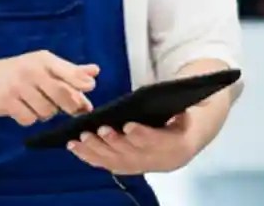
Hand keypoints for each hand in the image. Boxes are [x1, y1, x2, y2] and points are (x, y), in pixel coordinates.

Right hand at [0, 51, 97, 126]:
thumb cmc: (16, 73)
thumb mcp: (41, 66)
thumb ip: (69, 71)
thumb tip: (95, 72)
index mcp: (44, 59)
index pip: (73, 73)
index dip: (83, 85)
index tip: (87, 90)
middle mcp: (32, 70)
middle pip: (64, 96)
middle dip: (68, 106)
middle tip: (62, 106)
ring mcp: (19, 86)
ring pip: (47, 112)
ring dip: (44, 113)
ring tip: (34, 104)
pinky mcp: (8, 101)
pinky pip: (29, 119)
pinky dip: (28, 119)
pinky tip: (20, 109)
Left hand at [67, 111, 202, 174]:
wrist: (187, 139)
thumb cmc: (182, 117)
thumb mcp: (189, 107)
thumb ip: (185, 104)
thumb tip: (184, 96)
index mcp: (177, 146)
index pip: (158, 143)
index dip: (143, 136)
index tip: (128, 126)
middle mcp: (160, 162)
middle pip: (134, 155)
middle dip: (114, 143)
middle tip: (98, 129)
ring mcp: (143, 166)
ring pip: (116, 162)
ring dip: (96, 151)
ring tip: (80, 137)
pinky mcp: (128, 167)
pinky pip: (106, 164)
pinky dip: (89, 157)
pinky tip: (74, 147)